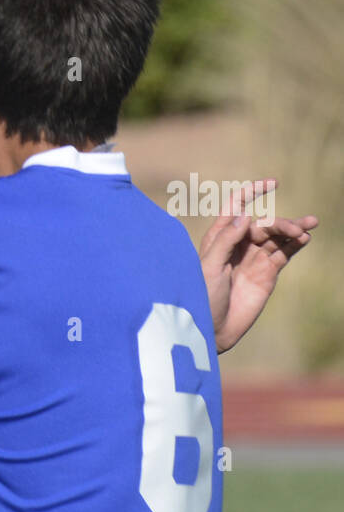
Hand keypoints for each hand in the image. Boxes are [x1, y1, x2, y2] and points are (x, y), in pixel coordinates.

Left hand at [199, 179, 317, 352]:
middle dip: (280, 223)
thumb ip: (226, 240)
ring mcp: (254, 257)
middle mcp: (239, 243)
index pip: (237, 206)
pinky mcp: (267, 273)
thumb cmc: (202, 296)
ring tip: (310, 224)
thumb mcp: (209, 267)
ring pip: (277, 237)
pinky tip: (305, 238)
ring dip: (293, 229)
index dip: (253, 192)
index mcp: (220, 236)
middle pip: (263, 223)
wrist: (212, 329)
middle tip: (295, 229)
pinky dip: (294, 244)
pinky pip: (284, 253)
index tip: (272, 182)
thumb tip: (246, 215)